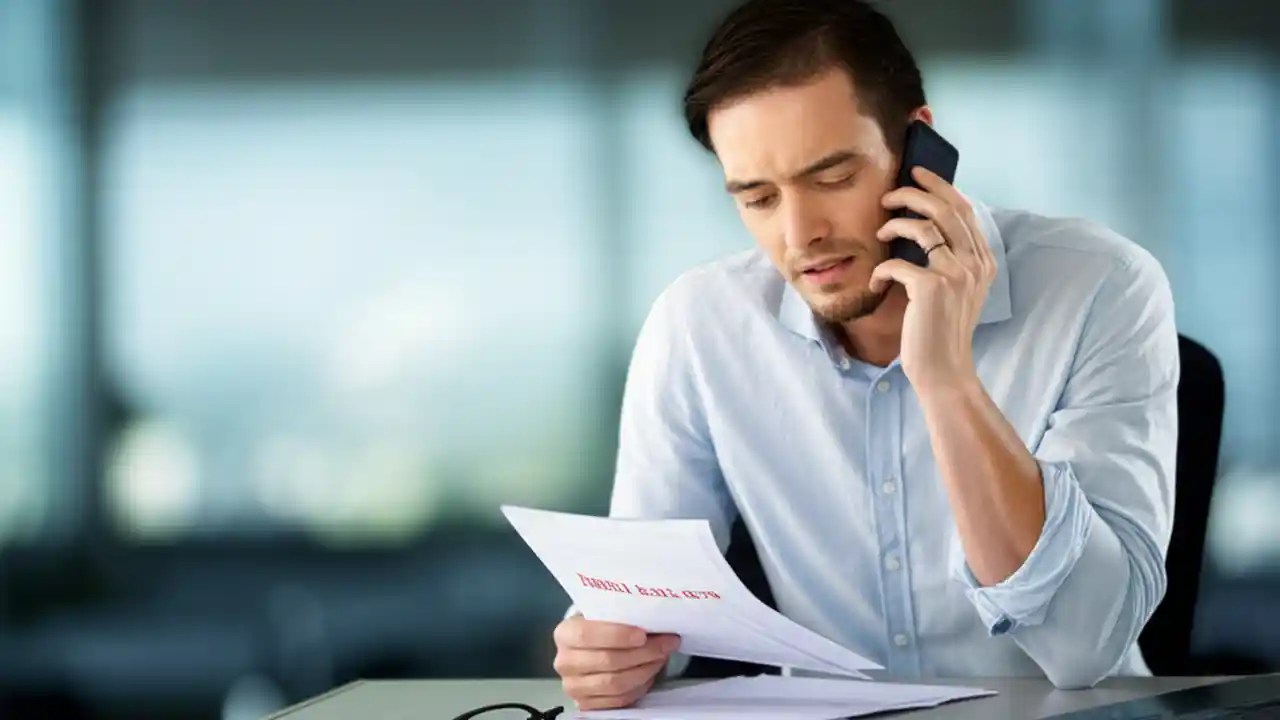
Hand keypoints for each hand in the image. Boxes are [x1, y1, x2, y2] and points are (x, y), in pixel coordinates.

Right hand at [552, 615, 680, 709]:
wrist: (590, 650)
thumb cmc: (601, 628)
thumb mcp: (604, 616)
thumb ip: (621, 616)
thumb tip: (656, 620)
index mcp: (564, 633)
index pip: (586, 635)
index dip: (617, 635)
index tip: (643, 635)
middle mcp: (564, 662)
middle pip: (607, 661)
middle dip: (643, 653)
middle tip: (666, 643)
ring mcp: (574, 687)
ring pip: (615, 683)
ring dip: (645, 670)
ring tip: (661, 657)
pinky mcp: (586, 704)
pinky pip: (619, 699)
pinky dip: (640, 687)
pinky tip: (650, 673)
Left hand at [870, 166, 995, 392]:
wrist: (944, 371)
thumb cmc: (941, 330)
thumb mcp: (955, 290)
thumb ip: (949, 258)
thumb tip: (923, 224)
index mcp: (984, 261)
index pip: (964, 209)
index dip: (940, 186)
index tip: (917, 173)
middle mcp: (975, 263)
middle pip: (945, 209)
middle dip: (913, 193)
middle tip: (888, 194)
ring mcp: (956, 275)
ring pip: (921, 227)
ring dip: (894, 224)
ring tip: (880, 232)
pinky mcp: (932, 289)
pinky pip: (896, 262)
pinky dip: (880, 270)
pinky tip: (877, 284)